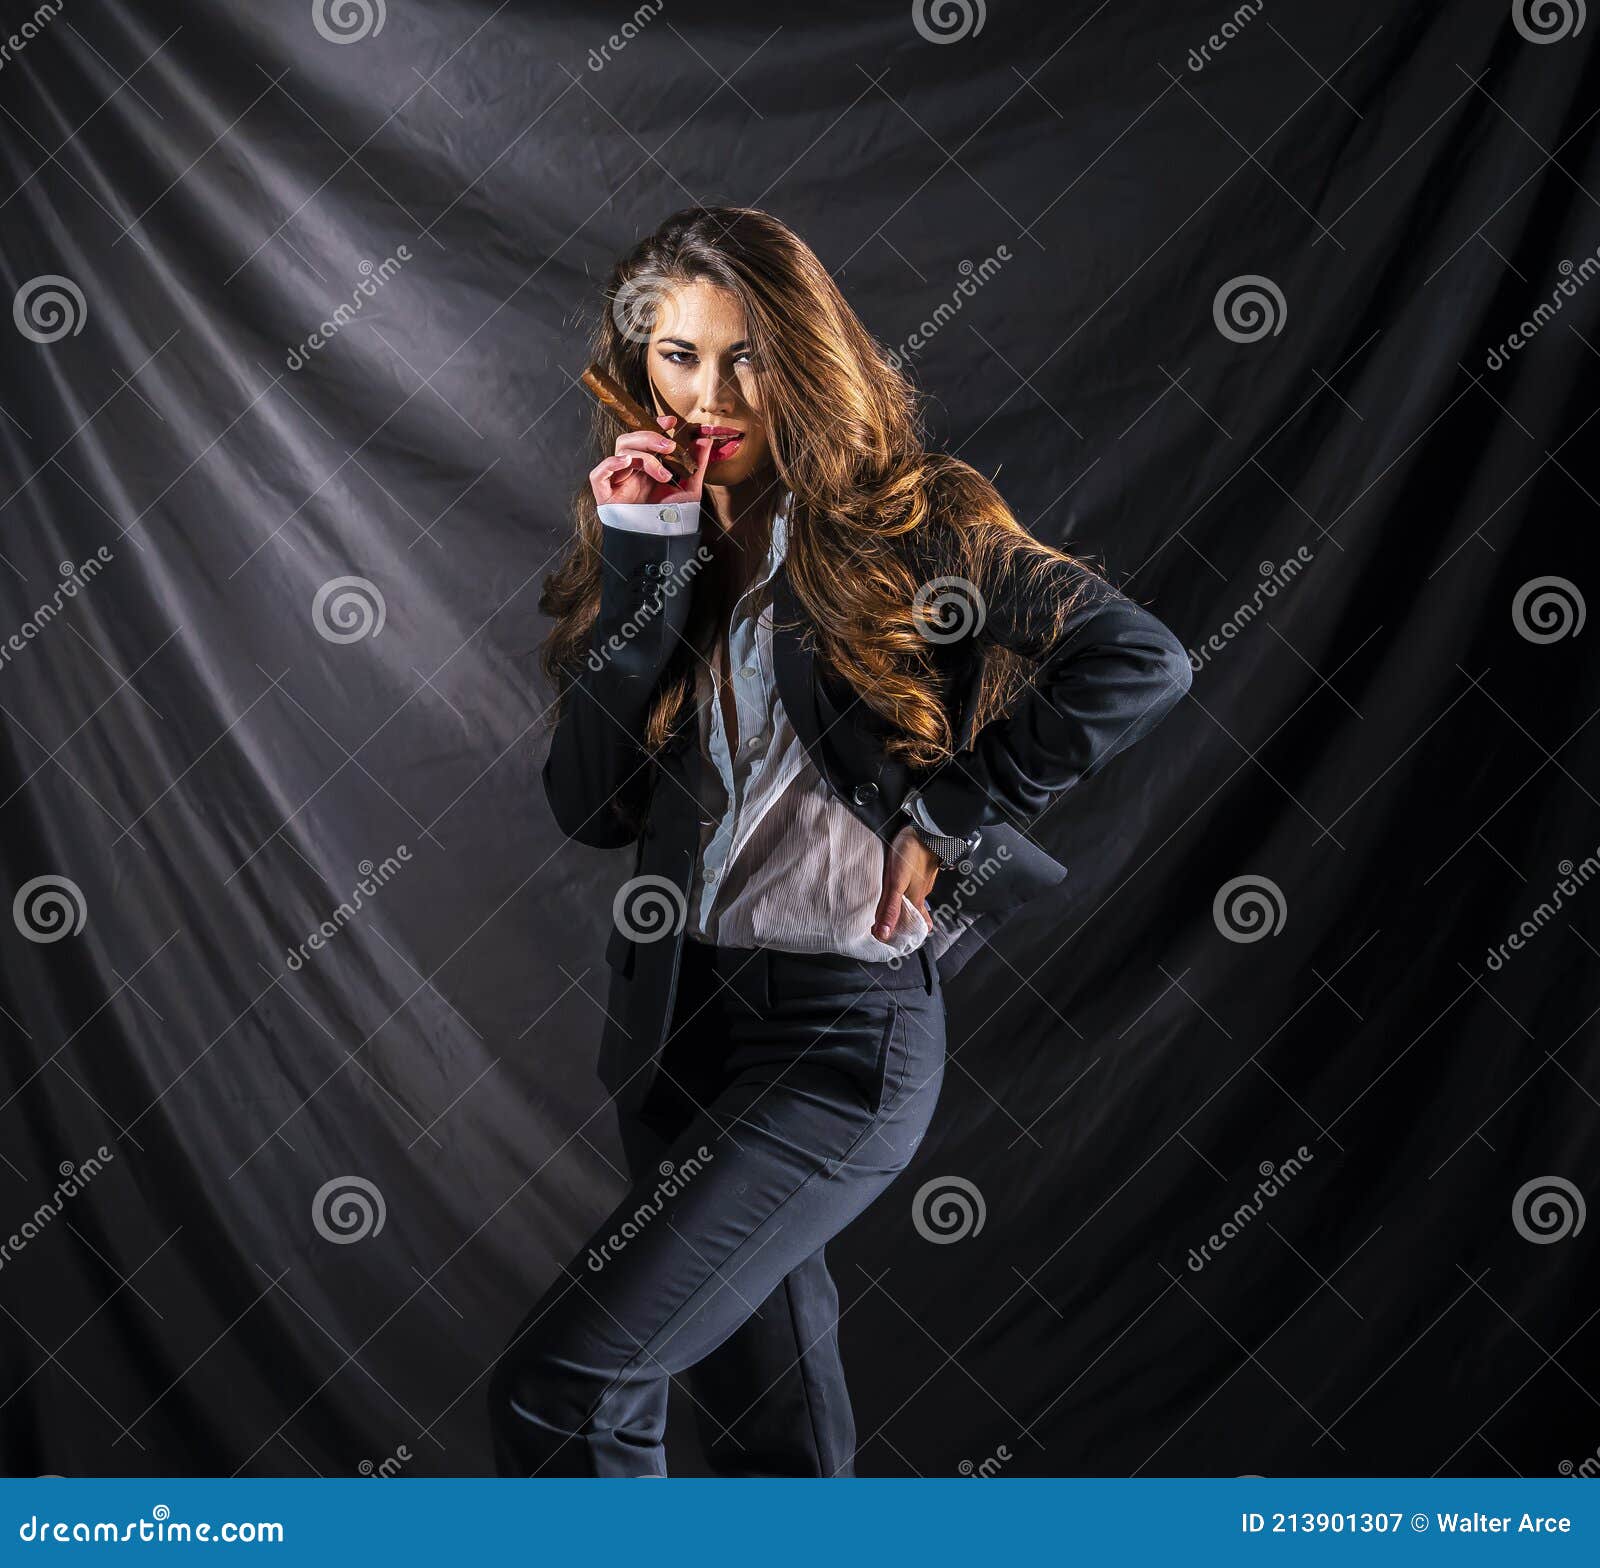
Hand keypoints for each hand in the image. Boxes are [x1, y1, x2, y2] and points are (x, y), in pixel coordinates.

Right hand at [588, 413, 713, 507]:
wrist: (661, 541)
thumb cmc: (671, 518)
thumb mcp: (690, 489)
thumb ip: (697, 464)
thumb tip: (706, 440)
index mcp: (647, 466)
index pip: (645, 437)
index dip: (655, 425)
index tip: (671, 422)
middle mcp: (631, 470)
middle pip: (631, 439)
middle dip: (650, 437)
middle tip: (670, 446)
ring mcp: (617, 480)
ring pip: (620, 451)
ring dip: (643, 456)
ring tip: (661, 473)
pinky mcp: (604, 493)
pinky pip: (598, 473)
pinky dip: (610, 464)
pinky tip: (626, 464)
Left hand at [873, 824, 940, 942]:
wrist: (925, 830)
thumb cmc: (910, 854)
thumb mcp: (896, 884)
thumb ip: (890, 908)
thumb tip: (885, 933)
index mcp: (917, 900)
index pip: (917, 927)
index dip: (907, 935)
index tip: (891, 940)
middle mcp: (922, 893)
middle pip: (914, 914)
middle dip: (901, 921)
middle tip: (884, 925)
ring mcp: (922, 881)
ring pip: (912, 899)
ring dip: (900, 905)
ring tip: (883, 907)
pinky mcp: (919, 870)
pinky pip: (911, 886)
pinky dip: (902, 890)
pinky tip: (893, 886)